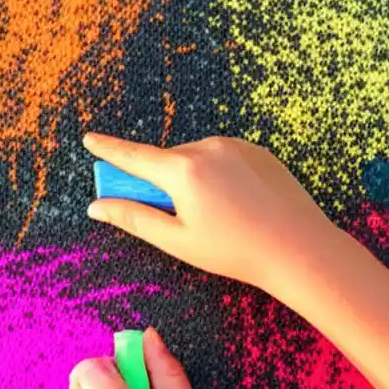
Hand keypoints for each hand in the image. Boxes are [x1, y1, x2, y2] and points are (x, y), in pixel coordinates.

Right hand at [84, 133, 344, 295]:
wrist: (299, 247)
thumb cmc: (235, 249)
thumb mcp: (176, 240)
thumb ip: (133, 218)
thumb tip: (97, 207)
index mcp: (183, 170)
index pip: (133, 155)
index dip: (108, 148)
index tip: (89, 139)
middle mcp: (207, 148)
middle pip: (165, 160)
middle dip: (158, 181)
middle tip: (169, 215)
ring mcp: (235, 146)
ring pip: (194, 158)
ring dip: (189, 179)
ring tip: (213, 216)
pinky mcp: (256, 150)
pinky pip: (222, 157)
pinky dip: (216, 175)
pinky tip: (233, 205)